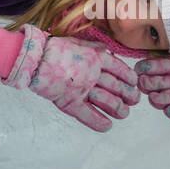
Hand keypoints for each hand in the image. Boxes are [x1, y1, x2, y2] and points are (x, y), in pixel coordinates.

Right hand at [2, 24, 140, 131]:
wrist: (34, 58)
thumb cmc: (54, 49)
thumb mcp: (78, 42)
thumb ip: (94, 48)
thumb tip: (106, 50)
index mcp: (96, 58)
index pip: (120, 70)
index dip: (130, 79)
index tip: (135, 84)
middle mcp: (93, 74)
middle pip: (118, 87)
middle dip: (129, 96)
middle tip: (134, 101)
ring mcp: (82, 89)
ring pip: (108, 102)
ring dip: (119, 110)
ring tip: (123, 114)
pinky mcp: (70, 102)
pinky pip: (89, 115)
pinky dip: (100, 122)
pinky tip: (107, 126)